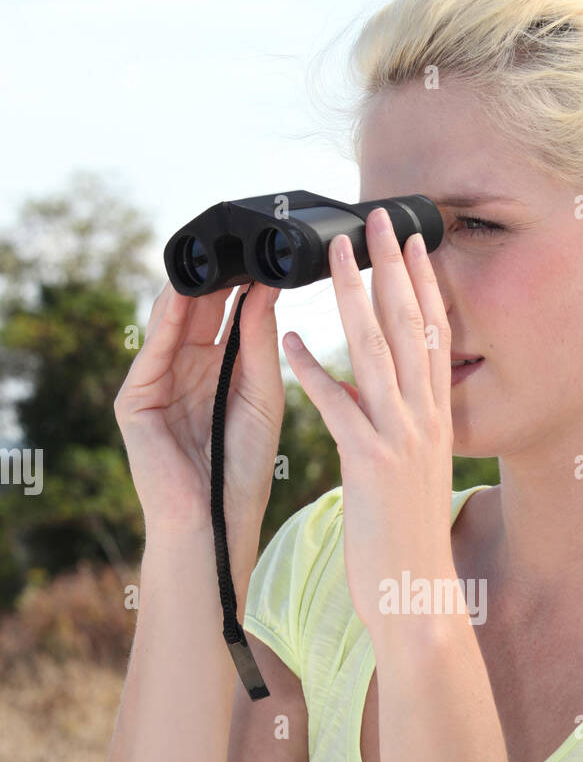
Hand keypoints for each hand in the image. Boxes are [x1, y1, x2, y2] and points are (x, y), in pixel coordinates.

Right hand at [114, 279, 284, 544]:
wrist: (215, 521)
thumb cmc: (243, 469)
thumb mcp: (263, 396)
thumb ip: (261, 343)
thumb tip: (265, 289)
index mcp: (221, 371)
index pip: (229, 315)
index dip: (243, 284)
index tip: (267, 253)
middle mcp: (188, 369)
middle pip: (199, 311)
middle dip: (217, 277)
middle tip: (240, 241)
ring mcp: (158, 381)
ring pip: (171, 323)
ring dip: (190, 290)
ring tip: (213, 255)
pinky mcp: (135, 397)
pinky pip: (150, 350)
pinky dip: (165, 321)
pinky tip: (183, 295)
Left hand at [282, 209, 455, 642]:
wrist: (418, 596)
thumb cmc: (409, 542)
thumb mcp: (412, 474)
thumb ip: (395, 427)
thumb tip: (371, 394)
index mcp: (436, 421)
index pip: (433, 337)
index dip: (423, 284)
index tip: (411, 240)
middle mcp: (424, 421)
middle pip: (409, 329)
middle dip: (393, 268)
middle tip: (378, 217)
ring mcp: (400, 441)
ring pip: (376, 354)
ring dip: (354, 298)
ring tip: (336, 254)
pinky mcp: (370, 465)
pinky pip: (337, 408)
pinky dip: (312, 372)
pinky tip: (287, 342)